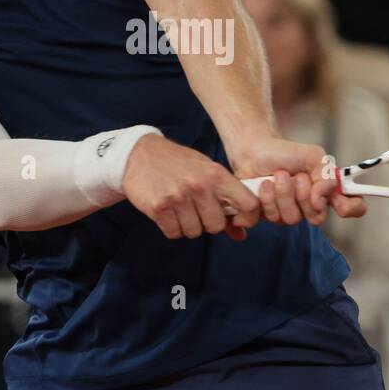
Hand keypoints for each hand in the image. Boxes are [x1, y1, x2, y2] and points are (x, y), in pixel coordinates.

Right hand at [123, 134, 260, 239]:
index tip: (234, 218)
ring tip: (180, 208)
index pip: (249, 204)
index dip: (246, 218)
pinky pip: (174, 233)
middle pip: (216, 226)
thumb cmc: (179, 164)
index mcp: (217, 174)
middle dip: (207, 223)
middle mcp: (200, 185)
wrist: (139, 154)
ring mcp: (178, 197)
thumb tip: (241, 235)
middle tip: (197, 210)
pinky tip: (168, 211)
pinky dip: (171, 227)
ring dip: (187, 225)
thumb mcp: (206, 173)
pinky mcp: (159, 207)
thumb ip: (226, 200)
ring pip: (194, 232)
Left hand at [229, 135, 366, 224]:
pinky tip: (264, 184)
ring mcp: (290, 213)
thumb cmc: (286, 153)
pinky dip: (266, 197)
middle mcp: (311, 206)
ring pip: (292, 218)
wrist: (255, 150)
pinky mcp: (268, 216)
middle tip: (297, 176)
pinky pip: (271, 218)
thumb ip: (327, 176)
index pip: (353, 208)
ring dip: (283, 192)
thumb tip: (321, 199)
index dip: (351, 208)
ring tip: (278, 175)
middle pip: (318, 217)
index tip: (340, 202)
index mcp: (327, 191)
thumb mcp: (314, 157)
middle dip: (304, 195)